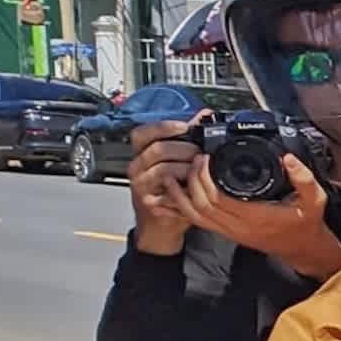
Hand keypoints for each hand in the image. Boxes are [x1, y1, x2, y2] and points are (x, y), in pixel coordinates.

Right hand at [125, 115, 203, 255]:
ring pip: (163, 169)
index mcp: (142, 153)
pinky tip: (193, 187)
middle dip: (183, 148)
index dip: (162, 127)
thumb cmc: (172, 191)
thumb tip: (204, 115)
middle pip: (157, 149)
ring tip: (199, 171)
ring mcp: (140, 185)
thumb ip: (187, 139)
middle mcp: (136, 167)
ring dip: (186, 168)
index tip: (184, 125)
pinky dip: (184, 188)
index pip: (143, 133)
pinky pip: (168, 191)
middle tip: (200, 153)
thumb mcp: (178, 163)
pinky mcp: (149, 202)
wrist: (162, 226)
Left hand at [176, 152, 340, 280]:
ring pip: (195, 215)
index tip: (206, 157)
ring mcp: (232, 232)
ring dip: (181, 194)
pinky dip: (184, 206)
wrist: (304, 249)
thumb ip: (304, 179)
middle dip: (192, 179)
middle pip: (201, 204)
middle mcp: (240, 227)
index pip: (219, 197)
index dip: (205, 176)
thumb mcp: (315, 200)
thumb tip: (288, 158)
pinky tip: (178, 193)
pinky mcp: (228, 233)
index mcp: (257, 217)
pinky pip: (198, 221)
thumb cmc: (307, 223)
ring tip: (174, 173)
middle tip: (194, 159)